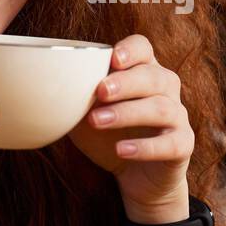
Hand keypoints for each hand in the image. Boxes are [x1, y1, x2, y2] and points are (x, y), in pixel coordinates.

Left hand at [68, 34, 193, 224]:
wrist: (135, 177)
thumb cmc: (108, 136)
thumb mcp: (85, 114)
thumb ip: (72, 98)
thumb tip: (42, 86)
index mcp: (142, 72)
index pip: (143, 48)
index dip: (131, 50)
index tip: (112, 58)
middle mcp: (165, 89)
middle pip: (153, 76)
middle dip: (126, 82)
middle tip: (99, 92)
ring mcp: (177, 116)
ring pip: (160, 108)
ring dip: (127, 113)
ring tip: (97, 121)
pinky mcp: (182, 145)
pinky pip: (172, 142)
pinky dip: (146, 147)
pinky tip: (122, 150)